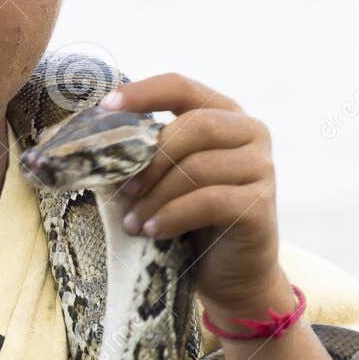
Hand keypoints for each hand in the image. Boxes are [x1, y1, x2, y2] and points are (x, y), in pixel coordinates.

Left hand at [100, 72, 291, 321]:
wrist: (232, 273)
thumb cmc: (192, 219)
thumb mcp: (167, 178)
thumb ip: (148, 152)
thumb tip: (96, 142)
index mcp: (224, 114)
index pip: (181, 87)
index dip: (143, 93)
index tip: (106, 107)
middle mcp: (250, 132)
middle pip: (193, 127)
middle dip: (150, 159)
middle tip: (122, 189)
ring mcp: (262, 167)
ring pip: (198, 167)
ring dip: (156, 196)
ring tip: (133, 223)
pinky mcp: (262, 204)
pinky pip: (210, 201)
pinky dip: (173, 216)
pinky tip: (153, 231)